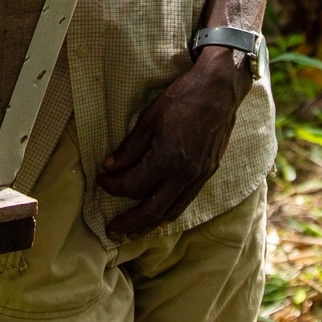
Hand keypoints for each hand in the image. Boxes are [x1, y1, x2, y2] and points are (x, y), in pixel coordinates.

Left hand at [95, 47, 247, 237]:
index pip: (134, 185)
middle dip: (129, 221)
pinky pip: (186, 200)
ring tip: (133, 232)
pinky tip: (161, 217)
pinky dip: (171, 212)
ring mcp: (199, 175)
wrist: (220, 90)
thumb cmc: (183, 97)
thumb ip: (130, 147)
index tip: (102, 180)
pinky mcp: (208, 172)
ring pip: (171, 210)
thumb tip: (110, 167)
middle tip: (111, 230)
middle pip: (152, 208)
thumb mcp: (149, 118)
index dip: (113, 186)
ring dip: (150, 224)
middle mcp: (185, 173)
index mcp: (167, 158)